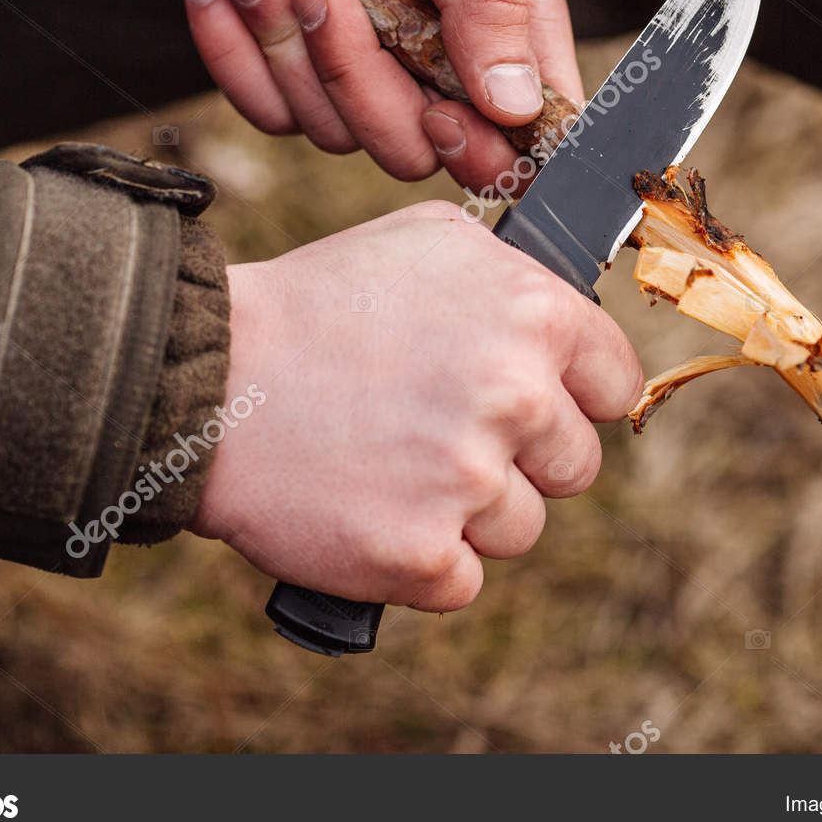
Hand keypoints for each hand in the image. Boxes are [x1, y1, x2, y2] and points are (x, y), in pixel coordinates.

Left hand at [173, 0, 581, 190]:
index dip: (489, 154)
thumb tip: (519, 104)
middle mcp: (437, 63)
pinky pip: (267, 107)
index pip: (526, 134)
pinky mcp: (292, 73)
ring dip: (284, 45)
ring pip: (333, 132)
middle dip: (357, 80)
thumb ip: (487, 0)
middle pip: (414, 150)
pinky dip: (235, 45)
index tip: (440, 114)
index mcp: (503, 24)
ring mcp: (363, 75)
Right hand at [191, 200, 641, 610]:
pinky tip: (372, 509)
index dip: (570, 395)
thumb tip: (569, 314)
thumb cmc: (316, 307)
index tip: (527, 404)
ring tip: (392, 465)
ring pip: (521, 527)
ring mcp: (471, 481)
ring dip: (467, 511)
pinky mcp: (424, 556)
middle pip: (574, 466)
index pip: (613, 382)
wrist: (208, 382)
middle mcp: (515, 396)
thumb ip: (513, 275)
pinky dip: (421, 560)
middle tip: (437, 433)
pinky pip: (462, 579)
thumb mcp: (424, 242)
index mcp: (531, 315)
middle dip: (518, 458)